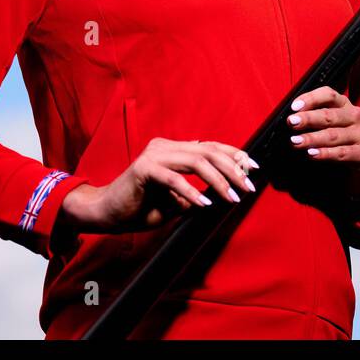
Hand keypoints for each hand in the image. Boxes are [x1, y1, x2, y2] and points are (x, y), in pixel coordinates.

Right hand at [60, 138, 259, 233]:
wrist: (106, 213)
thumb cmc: (141, 207)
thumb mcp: (177, 201)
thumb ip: (197, 192)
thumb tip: (227, 192)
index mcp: (173, 149)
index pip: (210, 146)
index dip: (234, 155)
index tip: (253, 168)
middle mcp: (165, 147)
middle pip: (208, 150)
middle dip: (233, 168)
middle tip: (247, 186)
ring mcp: (154, 155)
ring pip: (196, 160)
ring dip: (218, 179)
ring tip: (232, 196)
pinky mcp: (143, 169)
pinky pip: (174, 178)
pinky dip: (192, 191)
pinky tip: (205, 203)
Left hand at [286, 86, 359, 197]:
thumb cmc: (340, 140)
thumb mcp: (329, 125)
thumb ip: (313, 118)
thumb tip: (290, 119)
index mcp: (344, 104)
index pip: (328, 95)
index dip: (311, 99)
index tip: (294, 107)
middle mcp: (355, 116)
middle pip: (329, 115)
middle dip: (308, 119)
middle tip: (291, 123)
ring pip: (333, 135)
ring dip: (312, 138)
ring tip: (296, 141)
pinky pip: (342, 153)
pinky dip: (325, 153)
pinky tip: (312, 154)